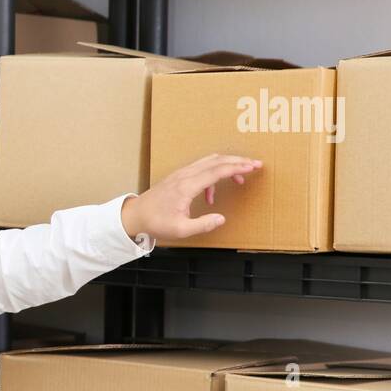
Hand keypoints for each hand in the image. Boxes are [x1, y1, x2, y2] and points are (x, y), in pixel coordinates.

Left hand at [120, 154, 262, 242]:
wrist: (135, 215)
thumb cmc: (156, 223)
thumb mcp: (180, 230)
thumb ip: (202, 225)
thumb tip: (221, 219)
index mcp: (186, 186)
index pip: (216, 171)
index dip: (237, 167)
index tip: (253, 167)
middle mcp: (184, 175)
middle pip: (216, 160)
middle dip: (237, 160)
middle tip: (255, 164)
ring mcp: (180, 174)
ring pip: (208, 162)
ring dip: (226, 165)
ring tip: (240, 178)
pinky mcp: (178, 177)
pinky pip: (200, 168)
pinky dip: (212, 174)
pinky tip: (211, 196)